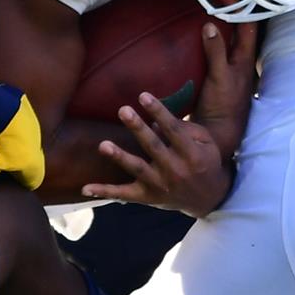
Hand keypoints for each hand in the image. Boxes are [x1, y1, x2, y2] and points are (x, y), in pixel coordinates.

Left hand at [82, 21, 255, 215]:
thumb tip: (154, 119)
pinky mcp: (147, 197)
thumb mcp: (205, 142)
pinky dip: (105, 192)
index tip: (143, 96)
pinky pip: (123, 194)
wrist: (209, 198)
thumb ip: (184, 128)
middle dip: (138, 128)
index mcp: (191, 154)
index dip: (159, 111)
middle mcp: (176, 170)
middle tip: (123, 110)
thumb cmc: (204, 160)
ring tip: (103, 145)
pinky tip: (85, 188)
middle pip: (153, 146)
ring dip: (119, 157)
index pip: (173, 130)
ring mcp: (160, 185)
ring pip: (137, 169)